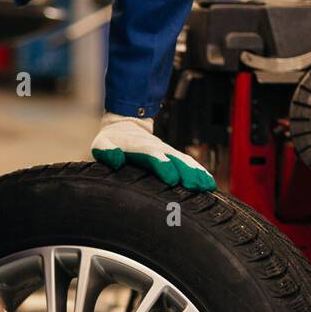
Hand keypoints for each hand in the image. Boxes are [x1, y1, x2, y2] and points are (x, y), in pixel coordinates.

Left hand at [90, 112, 215, 190]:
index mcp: (139, 147)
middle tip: (196, 185)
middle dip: (186, 171)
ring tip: (207, 186)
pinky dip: (199, 172)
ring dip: (196, 173)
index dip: (162, 165)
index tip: (172, 178)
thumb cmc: (111, 140)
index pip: (152, 154)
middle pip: (174, 158)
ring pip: (185, 161)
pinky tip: (209, 184)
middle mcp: (157, 148)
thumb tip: (115, 160)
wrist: (125, 125)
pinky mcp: (173, 156)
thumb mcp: (102, 144)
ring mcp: (167, 151)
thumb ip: (106, 151)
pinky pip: (188, 163)